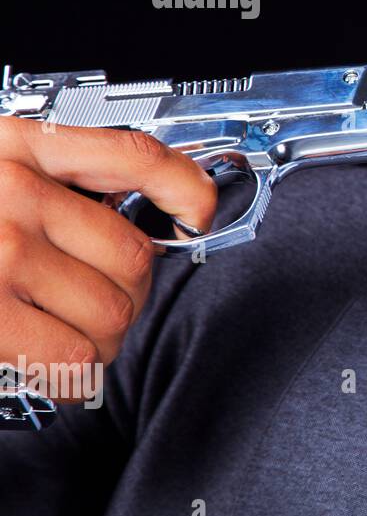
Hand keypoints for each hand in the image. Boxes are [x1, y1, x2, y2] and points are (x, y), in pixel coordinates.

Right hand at [0, 118, 216, 391]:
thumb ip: (48, 175)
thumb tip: (127, 211)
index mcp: (20, 145)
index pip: (133, 156)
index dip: (183, 186)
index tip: (199, 211)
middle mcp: (15, 189)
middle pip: (134, 253)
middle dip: (130, 292)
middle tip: (107, 307)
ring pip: (111, 307)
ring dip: (106, 336)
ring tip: (82, 340)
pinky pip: (68, 351)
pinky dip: (76, 369)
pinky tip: (61, 367)